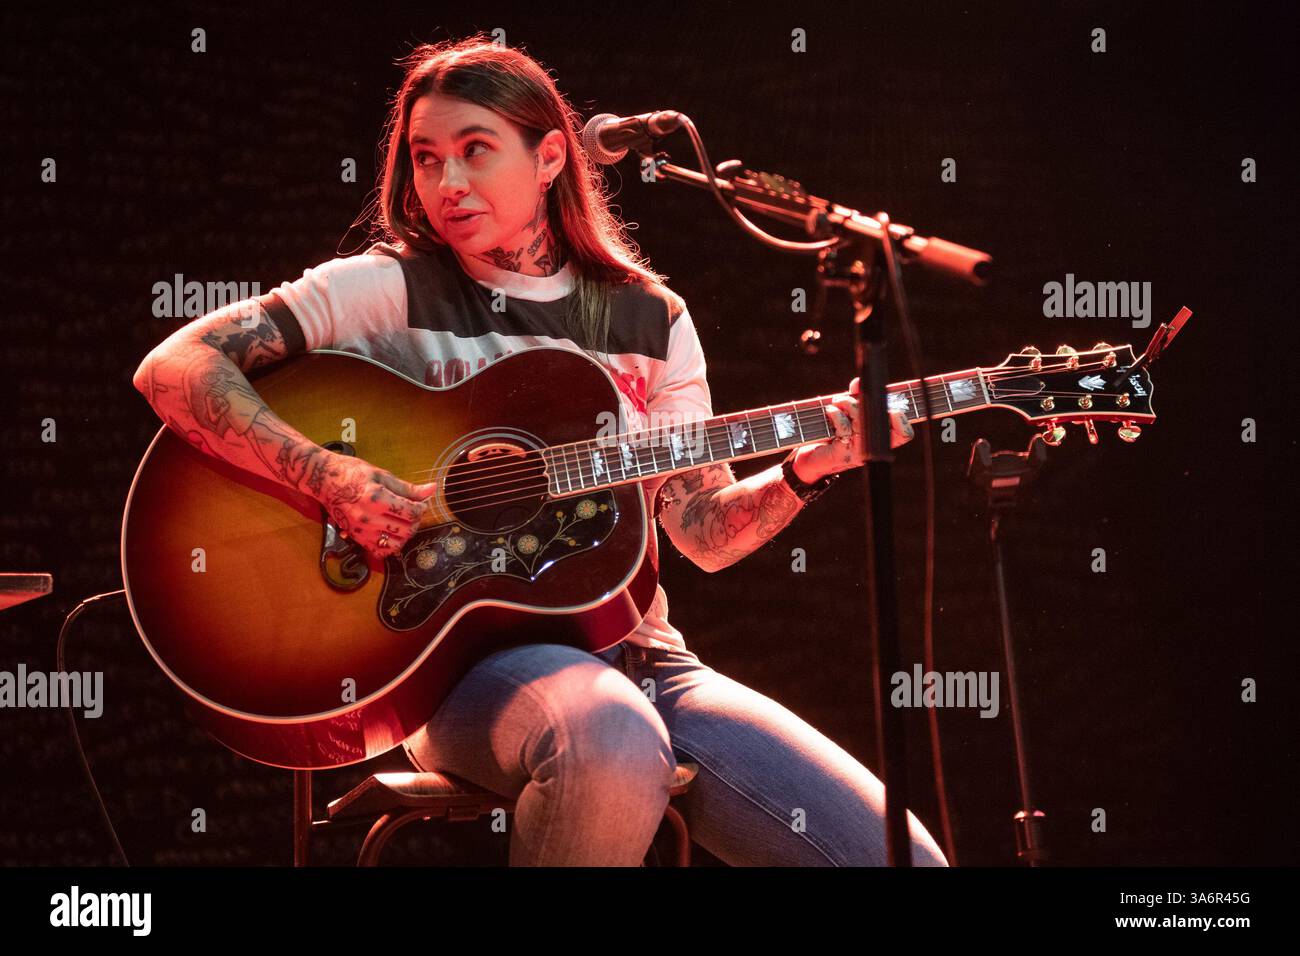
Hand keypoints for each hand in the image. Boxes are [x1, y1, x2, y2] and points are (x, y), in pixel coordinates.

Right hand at [315, 453, 437, 558]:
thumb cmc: (352, 473)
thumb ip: (407, 488)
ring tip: (402, 522)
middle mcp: (368, 518)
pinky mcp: (355, 537)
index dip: (421, 508)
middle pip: (406, 530)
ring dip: (404, 535)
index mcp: (376, 499)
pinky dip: (389, 545)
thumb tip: (431, 490)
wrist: (324, 480)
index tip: (421, 503)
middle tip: (412, 512)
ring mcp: (361, 530)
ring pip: (395, 544)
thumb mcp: (381, 475)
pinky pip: (379, 551)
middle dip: (415, 521)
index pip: (411, 512)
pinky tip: (389, 533)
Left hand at [793, 376, 914, 481]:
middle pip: (883, 423)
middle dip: (869, 403)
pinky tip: (830, 411)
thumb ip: (855, 398)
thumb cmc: (832, 434)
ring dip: (848, 404)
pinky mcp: (842, 453)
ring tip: (837, 400)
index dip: (903, 419)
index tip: (891, 407)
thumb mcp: (846, 414)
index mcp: (879, 439)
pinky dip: (836, 414)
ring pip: (862, 422)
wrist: (810, 457)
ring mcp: (858, 452)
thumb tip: (858, 382)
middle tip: (852, 396)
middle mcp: (872, 448)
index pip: (904, 433)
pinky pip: (844, 429)